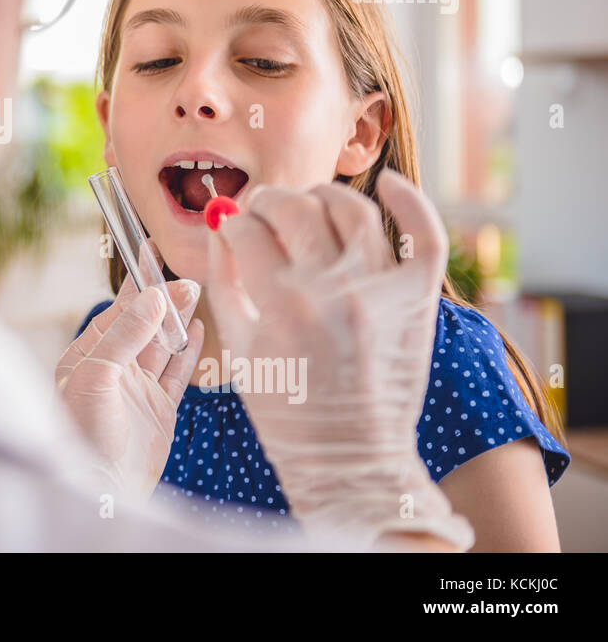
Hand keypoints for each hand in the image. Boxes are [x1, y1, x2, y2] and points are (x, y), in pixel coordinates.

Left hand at [56, 274, 203, 499]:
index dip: (135, 285)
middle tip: (187, 277)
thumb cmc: (83, 433)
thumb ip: (126, 334)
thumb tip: (153, 296)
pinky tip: (196, 330)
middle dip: (163, 300)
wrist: (100, 489)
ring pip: (162, 346)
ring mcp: (137, 390)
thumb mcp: (98, 376)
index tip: (150, 253)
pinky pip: (176, 374)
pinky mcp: (159, 411)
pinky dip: (187, 351)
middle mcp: (111, 370)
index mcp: (85, 358)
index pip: (115, 312)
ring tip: (195, 291)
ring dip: (178, 319)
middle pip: (142, 325)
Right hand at [204, 168, 473, 549]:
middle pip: (294, 208)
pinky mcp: (417, 300)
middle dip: (267, 202)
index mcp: (281, 305)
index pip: (247, 229)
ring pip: (351, 208)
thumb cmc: (287, 411)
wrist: (350, 459)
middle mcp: (332, 290)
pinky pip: (423, 234)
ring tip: (308, 206)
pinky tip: (387, 184)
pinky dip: (409, 200)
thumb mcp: (240, 348)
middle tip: (262, 212)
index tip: (232, 230)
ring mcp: (381, 292)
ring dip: (321, 195)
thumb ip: (224, 280)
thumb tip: (219, 227)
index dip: (233, 223)